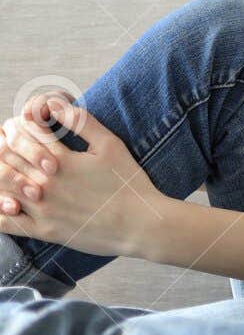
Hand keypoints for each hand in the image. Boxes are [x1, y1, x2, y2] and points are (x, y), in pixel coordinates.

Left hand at [0, 96, 165, 256]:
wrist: (139, 224)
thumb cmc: (129, 183)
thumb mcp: (111, 145)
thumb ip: (81, 122)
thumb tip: (53, 103)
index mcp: (61, 160)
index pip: (26, 131)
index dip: (21, 121)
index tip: (26, 120)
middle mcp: (45, 183)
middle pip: (7, 154)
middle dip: (5, 140)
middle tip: (9, 137)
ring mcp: (41, 208)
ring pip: (1, 184)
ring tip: (6, 163)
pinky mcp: (42, 230)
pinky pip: (5, 222)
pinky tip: (3, 200)